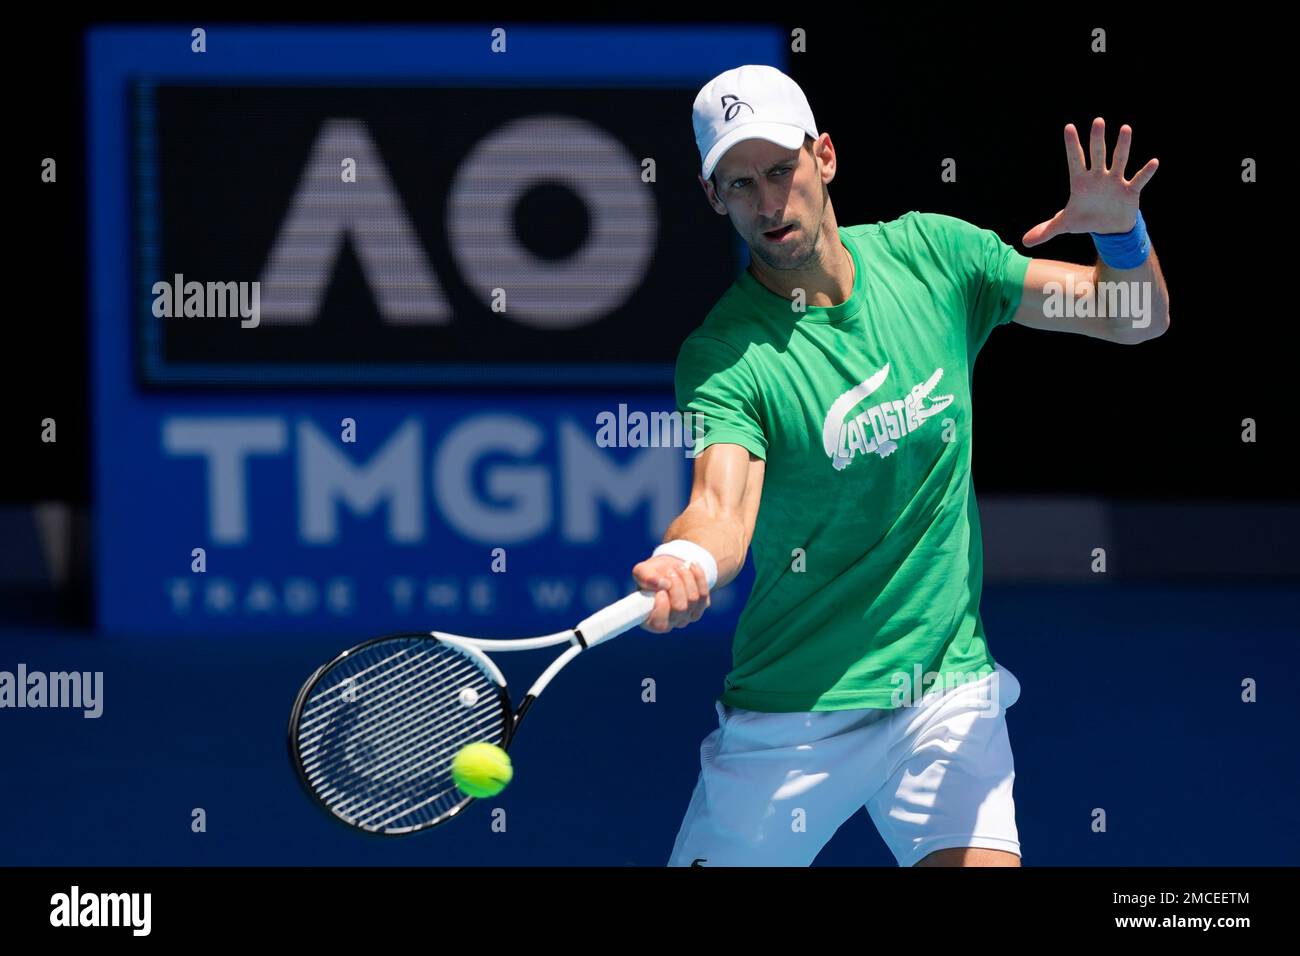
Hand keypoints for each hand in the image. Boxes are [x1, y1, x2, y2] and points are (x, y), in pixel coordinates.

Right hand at [631, 554, 710, 632]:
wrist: (671, 568)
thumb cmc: (652, 574)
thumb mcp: (642, 571)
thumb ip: (646, 578)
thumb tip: (664, 585)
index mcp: (650, 619)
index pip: (660, 624)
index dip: (662, 608)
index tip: (661, 591)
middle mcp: (670, 622)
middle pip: (680, 608)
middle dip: (676, 585)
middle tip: (670, 571)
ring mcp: (686, 617)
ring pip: (693, 599)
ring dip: (686, 578)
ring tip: (679, 566)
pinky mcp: (700, 608)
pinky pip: (703, 594)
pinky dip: (698, 577)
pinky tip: (692, 566)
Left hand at [1023, 117, 1158, 246]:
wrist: (1108, 228)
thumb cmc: (1085, 219)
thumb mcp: (1064, 225)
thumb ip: (1046, 230)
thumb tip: (1025, 241)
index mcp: (1081, 182)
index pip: (1075, 159)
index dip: (1072, 145)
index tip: (1069, 127)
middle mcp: (1098, 177)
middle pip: (1097, 155)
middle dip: (1097, 139)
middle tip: (1097, 121)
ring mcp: (1115, 181)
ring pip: (1119, 160)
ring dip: (1122, 146)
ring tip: (1125, 129)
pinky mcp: (1129, 191)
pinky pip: (1139, 179)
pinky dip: (1146, 172)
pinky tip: (1153, 162)